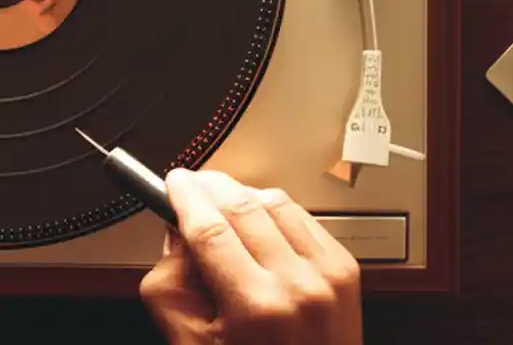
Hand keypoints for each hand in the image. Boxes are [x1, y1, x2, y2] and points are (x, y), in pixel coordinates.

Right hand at [140, 170, 361, 344]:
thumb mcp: (189, 343)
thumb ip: (169, 284)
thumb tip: (176, 234)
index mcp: (255, 308)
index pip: (210, 228)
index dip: (185, 197)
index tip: (173, 183)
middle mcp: (297, 286)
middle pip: (242, 205)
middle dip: (210, 187)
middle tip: (191, 188)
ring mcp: (326, 275)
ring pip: (275, 202)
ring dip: (242, 195)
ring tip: (222, 208)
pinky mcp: (344, 270)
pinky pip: (303, 216)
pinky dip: (274, 211)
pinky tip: (257, 224)